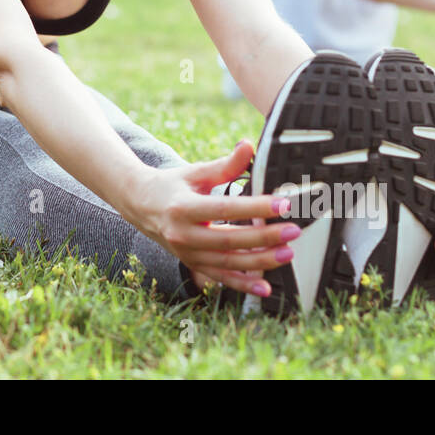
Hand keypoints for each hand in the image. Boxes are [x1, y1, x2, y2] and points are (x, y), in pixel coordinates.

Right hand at [122, 139, 298, 296]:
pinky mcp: (193, 265)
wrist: (140, 206)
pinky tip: (266, 288)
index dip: (256, 207)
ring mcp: (188, 254)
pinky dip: (244, 285)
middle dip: (265, 237)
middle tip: (293, 231)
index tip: (283, 204)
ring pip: (229, 263)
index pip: (226, 208)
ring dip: (261, 261)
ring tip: (287, 253)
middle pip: (230, 240)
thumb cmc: (172, 185)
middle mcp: (184, 235)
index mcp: (184, 207)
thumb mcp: (195, 172)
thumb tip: (248, 146)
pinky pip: (221, 278)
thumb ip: (224, 164)